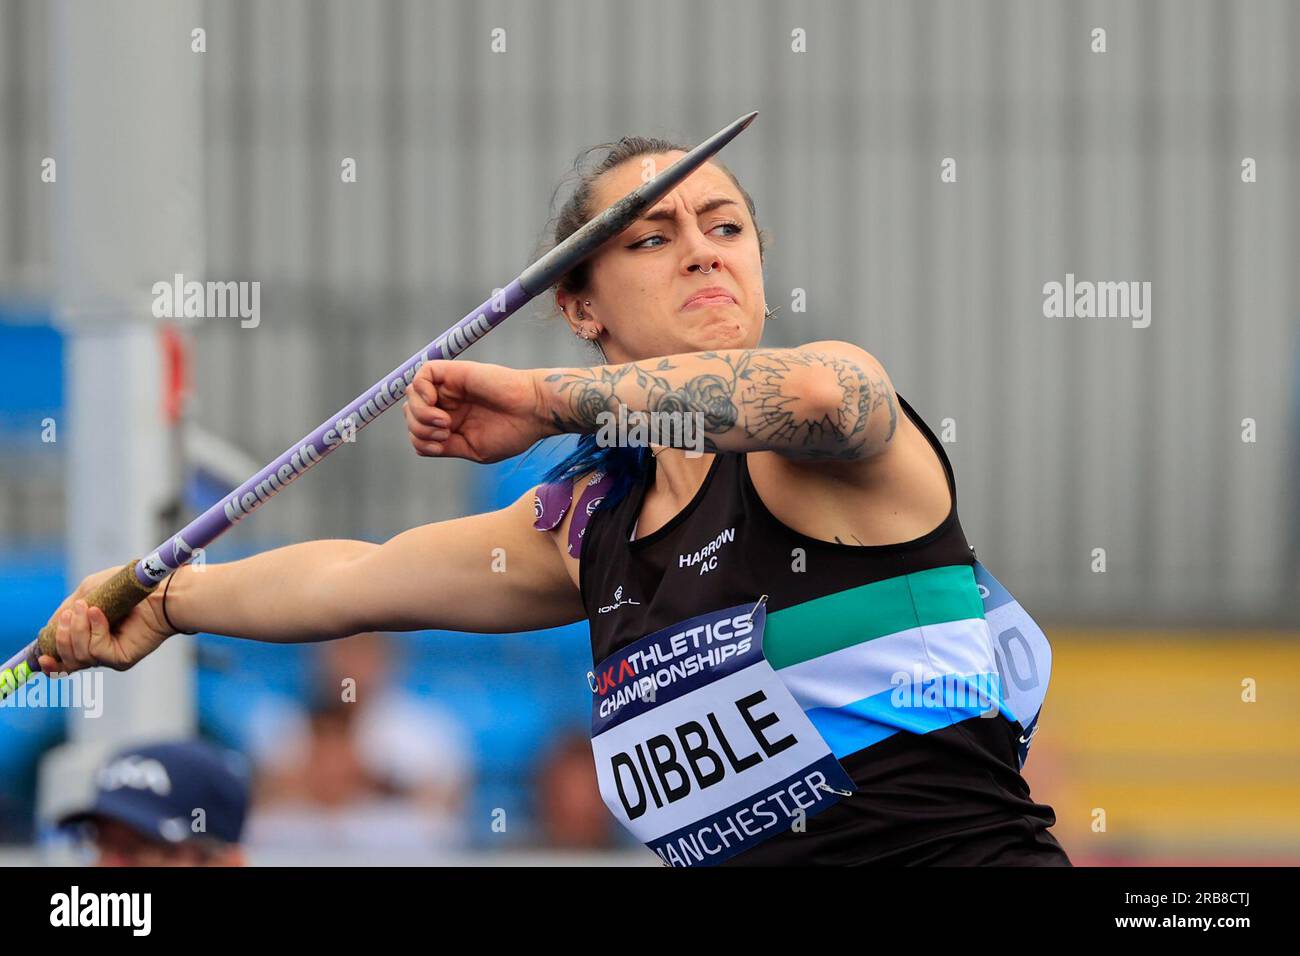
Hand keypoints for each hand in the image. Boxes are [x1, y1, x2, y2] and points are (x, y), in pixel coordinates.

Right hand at [37, 566, 173, 675]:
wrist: (159, 592)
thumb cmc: (127, 588)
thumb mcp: (89, 591)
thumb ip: (66, 609)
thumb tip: (48, 630)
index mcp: (89, 638)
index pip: (65, 658)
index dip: (51, 661)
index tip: (42, 656)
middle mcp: (99, 650)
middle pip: (67, 660)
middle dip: (62, 637)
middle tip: (71, 614)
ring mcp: (110, 656)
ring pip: (78, 657)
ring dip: (76, 631)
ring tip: (87, 608)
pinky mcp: (121, 659)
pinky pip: (96, 651)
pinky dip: (94, 630)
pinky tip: (99, 613)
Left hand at [404, 360, 554, 463]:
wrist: (535, 411)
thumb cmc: (513, 432)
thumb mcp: (472, 449)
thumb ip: (445, 447)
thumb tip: (419, 443)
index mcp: (453, 422)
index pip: (417, 429)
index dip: (420, 440)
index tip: (441, 445)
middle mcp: (448, 403)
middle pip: (410, 413)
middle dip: (418, 428)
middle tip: (444, 433)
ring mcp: (449, 387)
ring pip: (412, 396)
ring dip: (420, 415)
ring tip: (444, 423)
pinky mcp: (454, 371)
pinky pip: (421, 375)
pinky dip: (420, 391)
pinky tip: (436, 404)